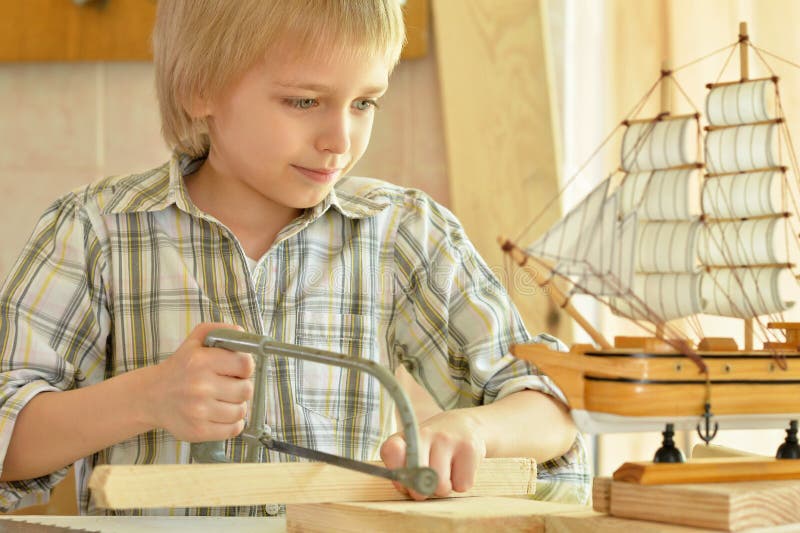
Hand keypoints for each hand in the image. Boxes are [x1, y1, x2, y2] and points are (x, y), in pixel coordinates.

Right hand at [144, 323, 254, 441]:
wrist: (151, 396)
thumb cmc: (180, 367)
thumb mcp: (196, 340)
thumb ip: (221, 331)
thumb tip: (242, 333)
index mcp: (201, 361)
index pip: (245, 365)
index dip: (246, 368)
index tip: (238, 370)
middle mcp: (199, 386)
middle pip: (246, 390)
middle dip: (242, 387)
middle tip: (230, 386)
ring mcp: (198, 411)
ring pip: (241, 411)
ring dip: (237, 406)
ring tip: (224, 400)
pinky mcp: (198, 431)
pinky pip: (233, 429)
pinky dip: (233, 423)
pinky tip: (221, 414)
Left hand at [380, 409, 486, 499]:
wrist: (463, 425)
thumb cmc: (432, 447)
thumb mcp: (411, 452)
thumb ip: (402, 471)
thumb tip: (411, 489)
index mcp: (406, 436)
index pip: (391, 451)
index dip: (397, 474)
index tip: (406, 478)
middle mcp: (425, 433)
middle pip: (418, 481)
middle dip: (423, 489)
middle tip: (429, 479)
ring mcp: (448, 439)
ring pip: (441, 486)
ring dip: (444, 487)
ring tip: (446, 471)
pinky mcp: (469, 448)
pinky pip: (462, 485)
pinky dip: (461, 483)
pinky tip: (460, 467)